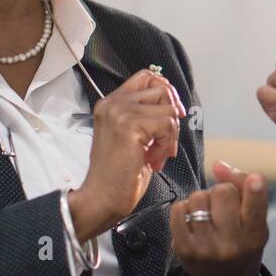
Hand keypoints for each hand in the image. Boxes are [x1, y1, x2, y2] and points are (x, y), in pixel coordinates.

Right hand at [69, 68, 187, 239]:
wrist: (101, 198)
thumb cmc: (118, 175)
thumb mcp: (132, 136)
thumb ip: (145, 115)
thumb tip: (174, 103)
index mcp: (111, 103)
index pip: (146, 77)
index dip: (165, 91)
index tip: (172, 113)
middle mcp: (112, 103)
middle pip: (162, 90)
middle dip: (171, 119)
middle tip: (162, 144)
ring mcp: (119, 112)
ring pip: (169, 109)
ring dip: (169, 136)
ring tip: (154, 155)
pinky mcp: (130, 126)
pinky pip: (167, 125)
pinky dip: (166, 145)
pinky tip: (151, 159)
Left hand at [170, 160, 269, 275]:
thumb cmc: (243, 245)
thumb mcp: (255, 223)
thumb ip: (244, 190)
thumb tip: (217, 164)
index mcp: (255, 236)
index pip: (256, 206)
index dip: (255, 189)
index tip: (256, 179)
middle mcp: (231, 245)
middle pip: (222, 192)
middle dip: (222, 192)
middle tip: (224, 207)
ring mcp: (205, 248)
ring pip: (198, 197)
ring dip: (203, 199)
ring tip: (209, 214)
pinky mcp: (183, 249)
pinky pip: (179, 209)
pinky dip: (185, 208)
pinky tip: (194, 220)